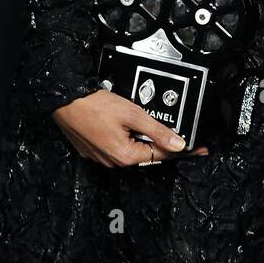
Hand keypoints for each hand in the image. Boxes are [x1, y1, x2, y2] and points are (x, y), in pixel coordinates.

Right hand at [52, 89, 208, 166]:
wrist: (65, 100)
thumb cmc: (94, 105)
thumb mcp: (133, 114)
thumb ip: (158, 130)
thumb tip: (179, 143)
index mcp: (125, 156)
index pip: (162, 155)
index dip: (182, 150)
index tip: (198, 149)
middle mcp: (113, 161)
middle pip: (147, 153)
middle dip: (162, 142)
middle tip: (179, 133)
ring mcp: (102, 157)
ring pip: (132, 149)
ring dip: (143, 138)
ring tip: (142, 121)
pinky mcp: (93, 150)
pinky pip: (117, 146)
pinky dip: (127, 136)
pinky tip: (126, 124)